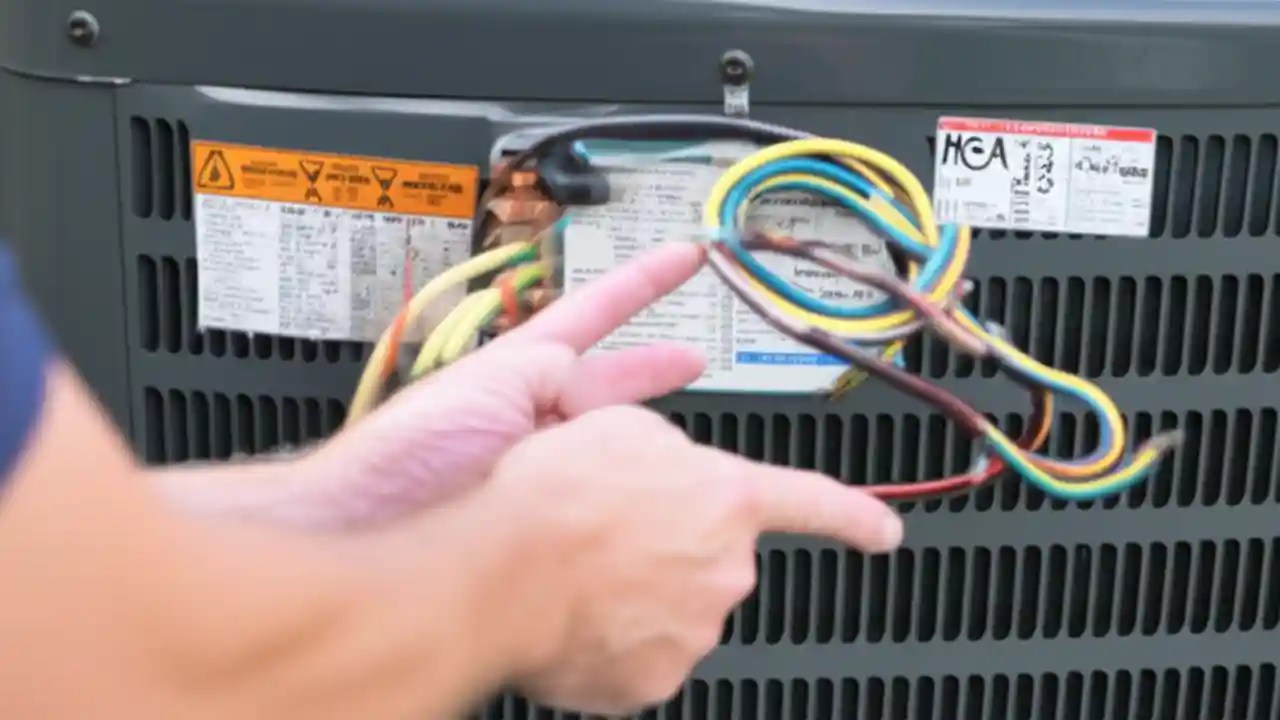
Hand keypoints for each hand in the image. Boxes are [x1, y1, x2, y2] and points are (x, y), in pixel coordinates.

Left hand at [225, 243, 708, 529]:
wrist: (372, 530)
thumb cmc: (407, 451)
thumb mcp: (493, 377)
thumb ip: (553, 365)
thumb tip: (599, 386)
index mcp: (519, 364)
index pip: (593, 309)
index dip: (642, 281)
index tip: (683, 257)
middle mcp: (534, 411)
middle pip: (612, 380)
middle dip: (654, 367)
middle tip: (696, 357)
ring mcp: (542, 463)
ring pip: (614, 443)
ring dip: (652, 439)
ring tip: (692, 445)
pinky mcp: (546, 512)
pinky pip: (601, 497)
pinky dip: (631, 493)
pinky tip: (657, 502)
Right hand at [464, 404, 903, 714]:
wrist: (495, 566)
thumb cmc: (552, 491)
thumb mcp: (621, 426)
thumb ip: (672, 451)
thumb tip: (673, 472)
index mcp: (727, 498)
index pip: (816, 505)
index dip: (857, 518)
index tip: (886, 532)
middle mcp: (725, 570)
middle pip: (715, 563)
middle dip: (676, 553)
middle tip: (613, 536)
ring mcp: (693, 631)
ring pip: (676, 612)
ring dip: (641, 596)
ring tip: (583, 573)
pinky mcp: (653, 680)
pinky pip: (643, 657)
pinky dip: (615, 640)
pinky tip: (576, 614)